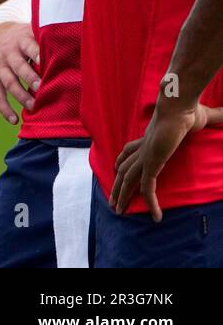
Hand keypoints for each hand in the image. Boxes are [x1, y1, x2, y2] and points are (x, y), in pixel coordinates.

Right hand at [0, 22, 39, 124]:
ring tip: (34, 107)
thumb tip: (76, 44)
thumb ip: (47, 38)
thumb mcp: (31, 32)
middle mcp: (8, 53)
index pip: (30, 47)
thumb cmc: (21, 38)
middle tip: (42, 88)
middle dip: (30, 78)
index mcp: (21, 40)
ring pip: (9, 82)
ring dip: (22, 96)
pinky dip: (4, 109)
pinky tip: (14, 120)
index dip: (38, 55)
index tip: (48, 64)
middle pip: (19, 66)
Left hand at [109, 94, 222, 219]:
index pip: (130, 149)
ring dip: (122, 195)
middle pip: (124, 167)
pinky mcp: (152, 163)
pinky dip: (151, 203)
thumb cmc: (187, 109)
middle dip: (117, 184)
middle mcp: (144, 147)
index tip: (116, 167)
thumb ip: (212, 117)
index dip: (122, 158)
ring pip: (128, 179)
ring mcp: (146, 156)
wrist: (178, 107)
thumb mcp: (200, 116)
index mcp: (150, 136)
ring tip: (118, 211)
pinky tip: (156, 216)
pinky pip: (147, 188)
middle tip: (112, 200)